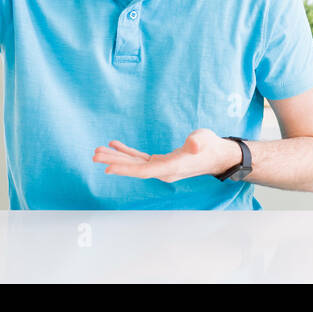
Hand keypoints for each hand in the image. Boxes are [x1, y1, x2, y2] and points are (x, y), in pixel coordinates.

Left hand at [92, 131, 238, 183]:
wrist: (217, 155)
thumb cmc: (210, 146)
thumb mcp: (205, 140)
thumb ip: (198, 142)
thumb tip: (195, 145)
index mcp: (171, 167)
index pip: (143, 171)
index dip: (125, 169)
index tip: (107, 167)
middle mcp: (163, 171)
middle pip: (134, 169)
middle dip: (114, 162)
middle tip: (94, 156)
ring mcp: (161, 168)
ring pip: (135, 164)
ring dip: (117, 158)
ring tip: (98, 151)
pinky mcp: (161, 162)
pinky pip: (140, 159)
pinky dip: (127, 153)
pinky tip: (115, 146)